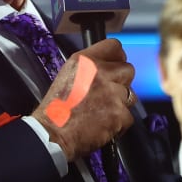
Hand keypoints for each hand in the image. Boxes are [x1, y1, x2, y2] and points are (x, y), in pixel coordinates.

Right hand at [32, 38, 136, 159]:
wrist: (51, 134)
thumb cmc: (56, 109)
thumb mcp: (68, 75)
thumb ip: (90, 67)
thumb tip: (109, 65)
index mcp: (85, 60)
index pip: (114, 46)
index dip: (117, 57)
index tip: (115, 65)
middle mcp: (101, 73)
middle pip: (128, 70)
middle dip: (121, 82)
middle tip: (107, 94)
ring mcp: (112, 93)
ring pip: (130, 94)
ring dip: (120, 103)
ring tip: (102, 111)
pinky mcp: (119, 113)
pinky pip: (128, 116)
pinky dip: (119, 123)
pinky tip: (103, 124)